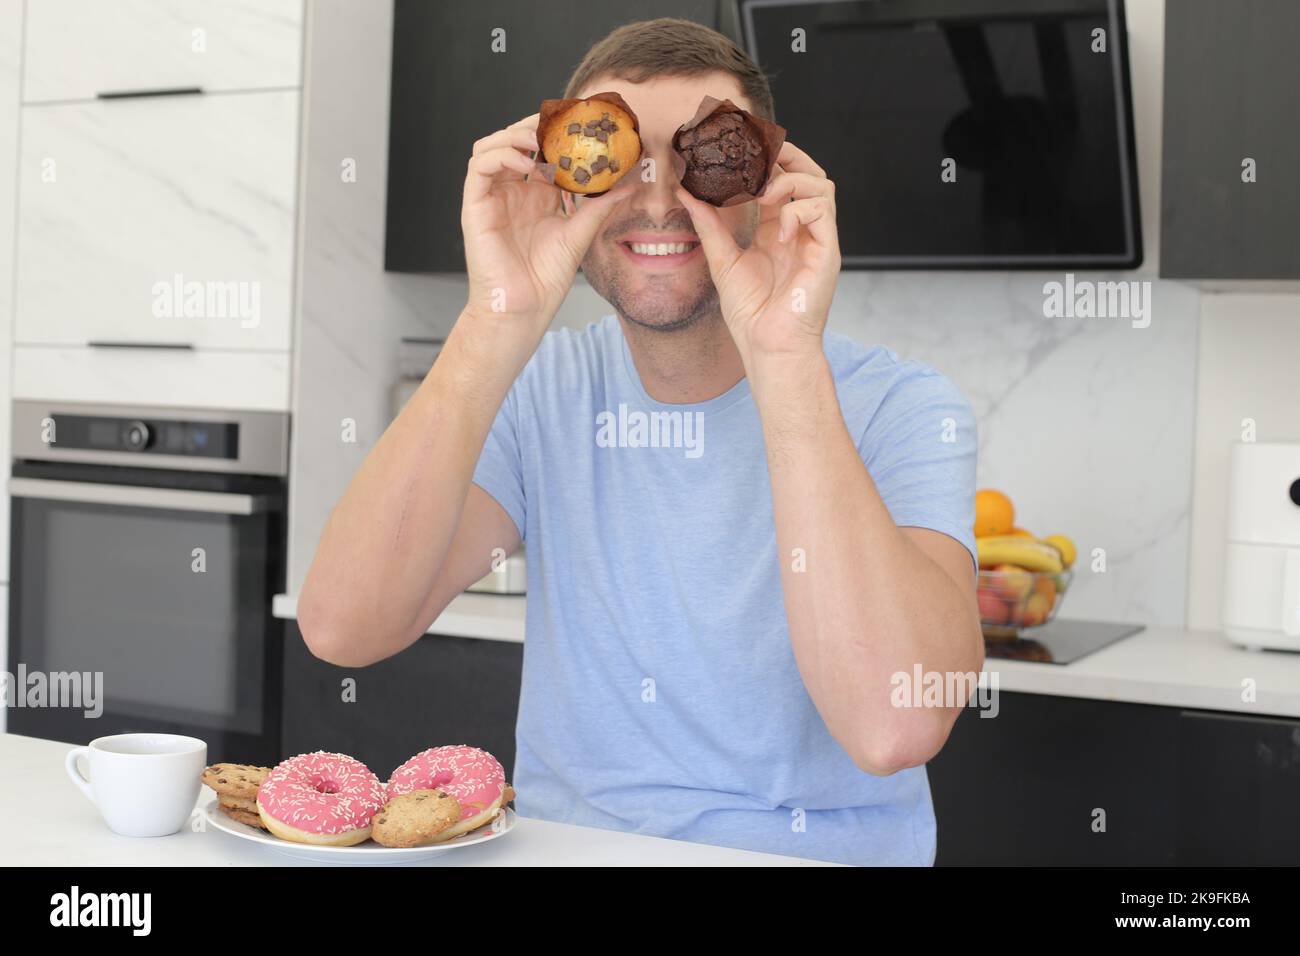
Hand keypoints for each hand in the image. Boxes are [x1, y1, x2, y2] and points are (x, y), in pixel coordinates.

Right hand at [461, 114, 625, 346]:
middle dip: (536, 126)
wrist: (524, 308)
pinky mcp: (475, 205)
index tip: (580, 125)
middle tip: (560, 124)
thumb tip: (628, 184)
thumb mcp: (580, 234)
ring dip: (515, 134)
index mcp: (536, 194)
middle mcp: (513, 190)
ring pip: (493, 144)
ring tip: (540, 140)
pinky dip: (501, 154)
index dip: (556, 133)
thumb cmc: (547, 279)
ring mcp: (493, 196)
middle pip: (516, 139)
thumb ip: (599, 206)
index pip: (542, 149)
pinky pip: (479, 165)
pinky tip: (525, 162)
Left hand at [677, 142, 839, 366]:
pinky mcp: (828, 252)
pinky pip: (822, 211)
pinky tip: (780, 233)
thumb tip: (686, 191)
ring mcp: (816, 240)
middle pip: (808, 172)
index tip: (738, 151)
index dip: (764, 160)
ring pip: (821, 184)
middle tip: (758, 152)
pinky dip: (797, 212)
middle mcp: (800, 230)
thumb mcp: (722, 261)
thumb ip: (708, 224)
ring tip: (763, 195)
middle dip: (786, 155)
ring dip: (790, 181)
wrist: (769, 347)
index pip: (779, 180)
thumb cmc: (751, 314)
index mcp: (777, 230)